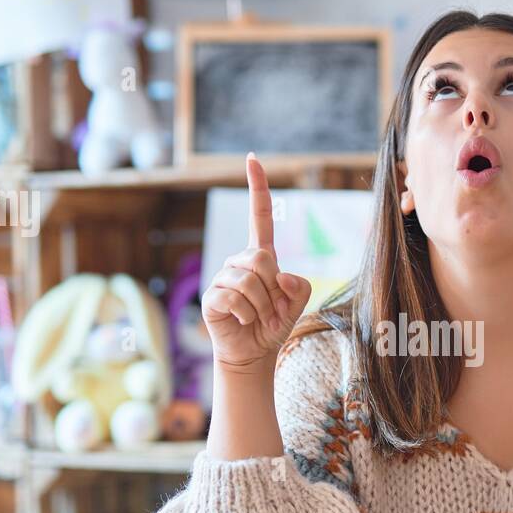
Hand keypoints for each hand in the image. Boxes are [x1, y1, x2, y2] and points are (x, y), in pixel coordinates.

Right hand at [201, 152, 312, 373]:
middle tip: (270, 309)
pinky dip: (248, 314)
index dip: (257, 188)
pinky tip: (243, 321)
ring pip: (250, 281)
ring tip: (257, 318)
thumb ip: (300, 286)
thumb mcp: (298, 303)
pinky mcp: (211, 296)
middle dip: (273, 289)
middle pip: (262, 258)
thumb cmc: (273, 324)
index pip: (259, 216)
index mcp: (261, 256)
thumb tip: (279, 274)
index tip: (252, 159)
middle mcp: (239, 261)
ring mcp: (222, 277)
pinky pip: (235, 297)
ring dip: (262, 306)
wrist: (253, 353)